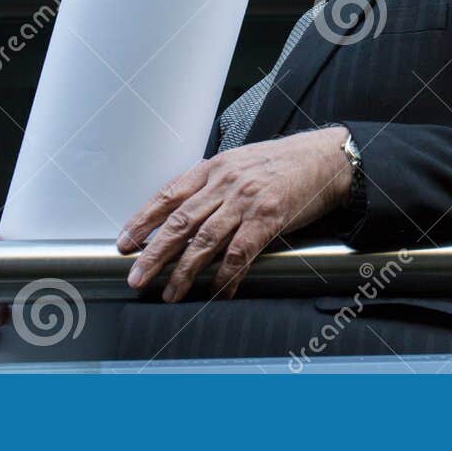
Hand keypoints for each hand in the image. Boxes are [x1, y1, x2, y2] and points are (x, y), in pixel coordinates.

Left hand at [117, 127, 353, 303]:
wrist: (326, 158)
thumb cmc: (284, 162)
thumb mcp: (241, 162)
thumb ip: (214, 183)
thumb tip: (186, 210)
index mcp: (214, 167)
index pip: (168, 196)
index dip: (143, 221)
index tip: (125, 243)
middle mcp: (225, 182)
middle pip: (179, 222)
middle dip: (153, 253)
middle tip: (135, 277)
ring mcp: (246, 201)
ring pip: (204, 241)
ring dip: (183, 272)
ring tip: (169, 293)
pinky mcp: (268, 218)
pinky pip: (239, 254)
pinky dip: (226, 277)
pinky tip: (218, 292)